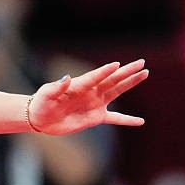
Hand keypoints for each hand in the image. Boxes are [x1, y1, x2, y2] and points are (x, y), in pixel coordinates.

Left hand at [28, 59, 148, 134]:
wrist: (41, 119)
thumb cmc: (41, 103)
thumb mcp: (46, 94)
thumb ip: (56, 87)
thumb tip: (66, 77)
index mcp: (79, 85)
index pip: (95, 77)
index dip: (105, 71)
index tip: (117, 64)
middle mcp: (91, 92)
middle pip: (112, 79)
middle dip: (127, 71)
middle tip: (142, 62)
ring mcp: (95, 103)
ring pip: (117, 91)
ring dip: (130, 83)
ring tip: (144, 74)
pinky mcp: (96, 117)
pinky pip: (115, 118)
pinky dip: (127, 119)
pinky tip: (141, 121)